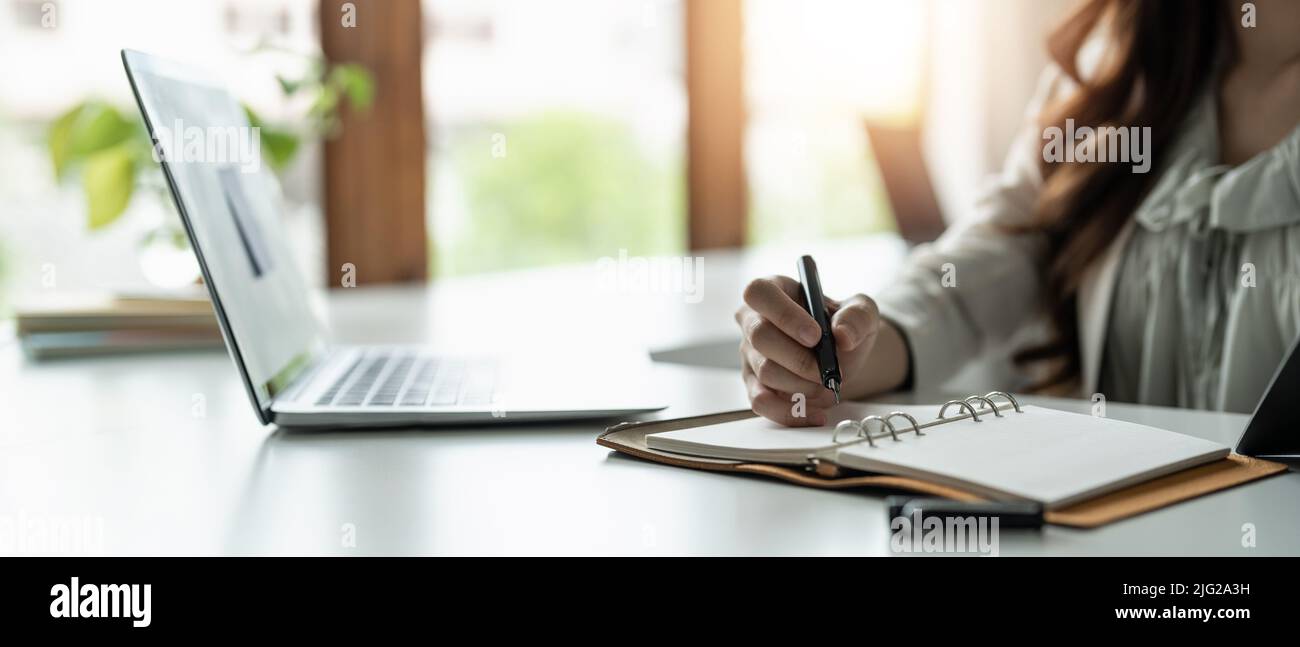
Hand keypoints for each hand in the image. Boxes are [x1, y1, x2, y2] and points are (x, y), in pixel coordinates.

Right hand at [735, 275, 906, 425]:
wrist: (843, 357)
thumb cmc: (843, 326)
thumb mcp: (862, 311)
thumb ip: (858, 315)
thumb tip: (843, 334)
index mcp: (773, 290)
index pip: (760, 293)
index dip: (784, 314)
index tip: (815, 336)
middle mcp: (753, 320)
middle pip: (759, 336)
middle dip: (798, 359)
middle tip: (826, 371)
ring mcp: (750, 354)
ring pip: (765, 371)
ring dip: (802, 385)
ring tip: (827, 386)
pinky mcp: (754, 384)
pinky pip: (761, 403)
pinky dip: (790, 413)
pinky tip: (816, 412)